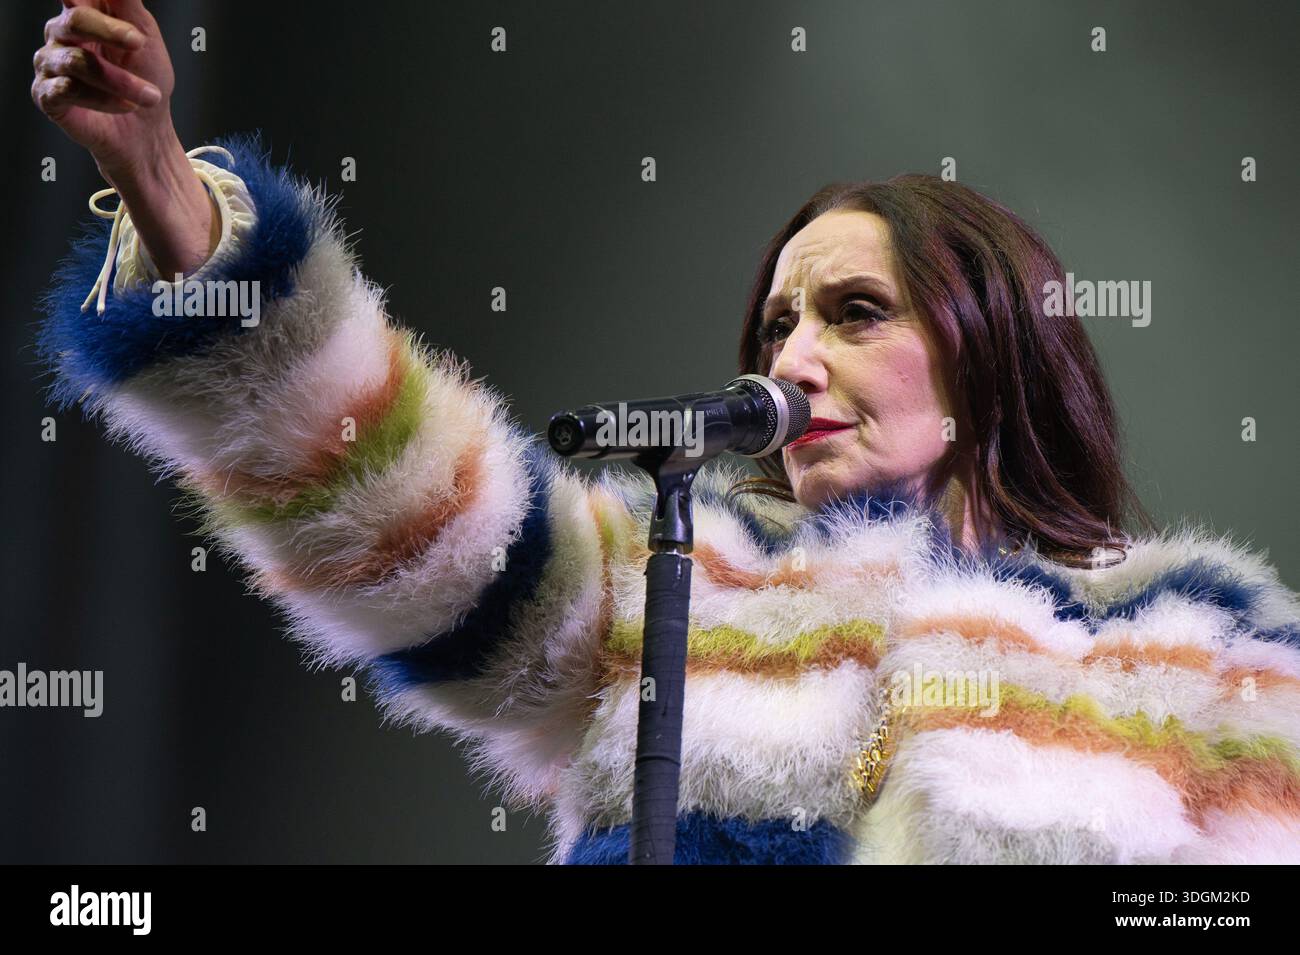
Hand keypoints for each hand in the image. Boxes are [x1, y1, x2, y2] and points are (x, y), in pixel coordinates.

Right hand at [32, 0, 174, 180]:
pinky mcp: (46, 95)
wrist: (147, 129)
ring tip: (149, 96)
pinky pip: (68, 90)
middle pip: (75, 20)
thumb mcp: (146, 37)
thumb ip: (126, 3)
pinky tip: (125, 107)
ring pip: (79, 62)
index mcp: (82, 14)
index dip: (96, 7)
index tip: (125, 25)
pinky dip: (104, 100)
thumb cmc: (146, 79)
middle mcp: (60, 35)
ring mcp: (49, 64)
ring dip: (121, 81)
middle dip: (113, 32)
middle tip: (140, 43)